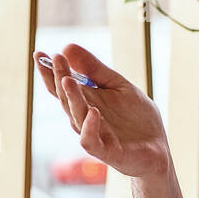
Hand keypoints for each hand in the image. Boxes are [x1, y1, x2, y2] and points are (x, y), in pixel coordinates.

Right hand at [34, 44, 169, 178]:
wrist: (158, 147)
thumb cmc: (137, 117)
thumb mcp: (118, 85)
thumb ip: (95, 69)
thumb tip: (67, 46)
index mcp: (85, 101)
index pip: (61, 86)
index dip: (49, 71)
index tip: (40, 54)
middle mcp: (84, 118)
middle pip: (65, 98)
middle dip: (59, 78)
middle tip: (56, 58)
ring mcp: (95, 135)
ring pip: (76, 117)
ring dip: (71, 98)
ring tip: (68, 79)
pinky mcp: (107, 151)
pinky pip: (91, 141)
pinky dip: (90, 127)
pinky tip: (93, 111)